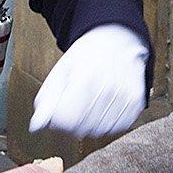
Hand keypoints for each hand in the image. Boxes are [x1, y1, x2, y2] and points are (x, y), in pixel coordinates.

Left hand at [30, 24, 148, 137]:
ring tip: (88, 105)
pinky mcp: (136, 102)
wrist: (117, 41)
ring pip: (98, 131)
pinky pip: (116, 127)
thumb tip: (35, 126)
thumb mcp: (60, 72)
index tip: (57, 112)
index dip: (57, 120)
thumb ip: (46, 100)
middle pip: (81, 127)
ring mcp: (124, 95)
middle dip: (71, 123)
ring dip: (89, 124)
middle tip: (72, 106)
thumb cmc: (86, 57)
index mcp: (85, 77)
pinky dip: (107, 122)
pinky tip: (102, 108)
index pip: (66, 118)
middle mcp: (108, 87)